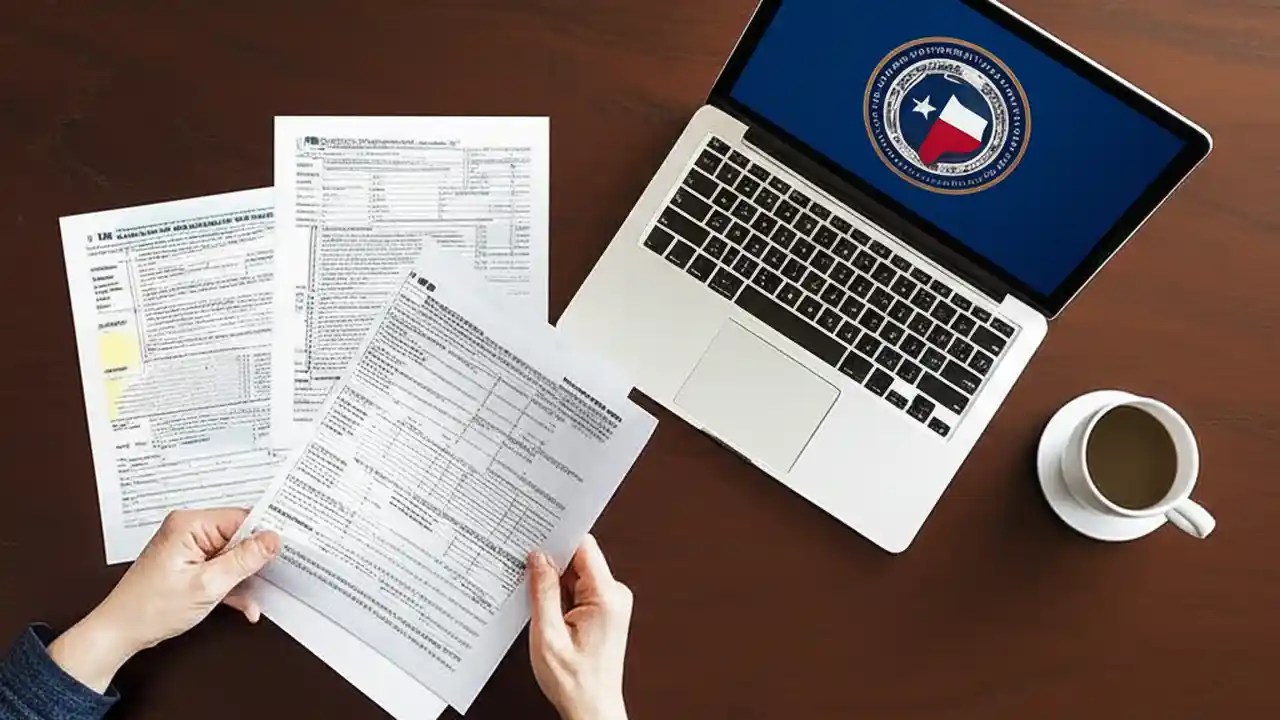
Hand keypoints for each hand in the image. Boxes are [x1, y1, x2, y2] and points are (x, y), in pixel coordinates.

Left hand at [48, 508, 279, 691]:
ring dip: (244, 578)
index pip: (242, 517)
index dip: (265, 535)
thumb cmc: (150, 609)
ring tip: (252, 597)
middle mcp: (188, 529)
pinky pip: (220, 566)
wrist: (120, 632)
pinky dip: (231, 585)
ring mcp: (188, 546)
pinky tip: (242, 603)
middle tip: (270, 576)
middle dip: (254, 561)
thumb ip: (244, 560)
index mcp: (190, 524)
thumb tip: (272, 539)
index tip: (284, 550)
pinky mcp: (189, 562)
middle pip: (239, 535)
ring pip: (232, 554)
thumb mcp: (207, 585)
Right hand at [527, 535, 631, 719]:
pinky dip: (559, 593)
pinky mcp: (603, 610)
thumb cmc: (575, 682)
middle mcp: (614, 595)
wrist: (592, 709)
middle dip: (551, 561)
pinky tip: (544, 607)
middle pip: (579, 558)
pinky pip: (578, 588)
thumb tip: (538, 556)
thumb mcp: (548, 635)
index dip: (558, 537)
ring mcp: (611, 602)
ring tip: (533, 595)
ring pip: (576, 573)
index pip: (583, 546)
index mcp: (607, 596)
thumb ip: (543, 591)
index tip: (536, 532)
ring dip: (553, 580)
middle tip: (524, 568)